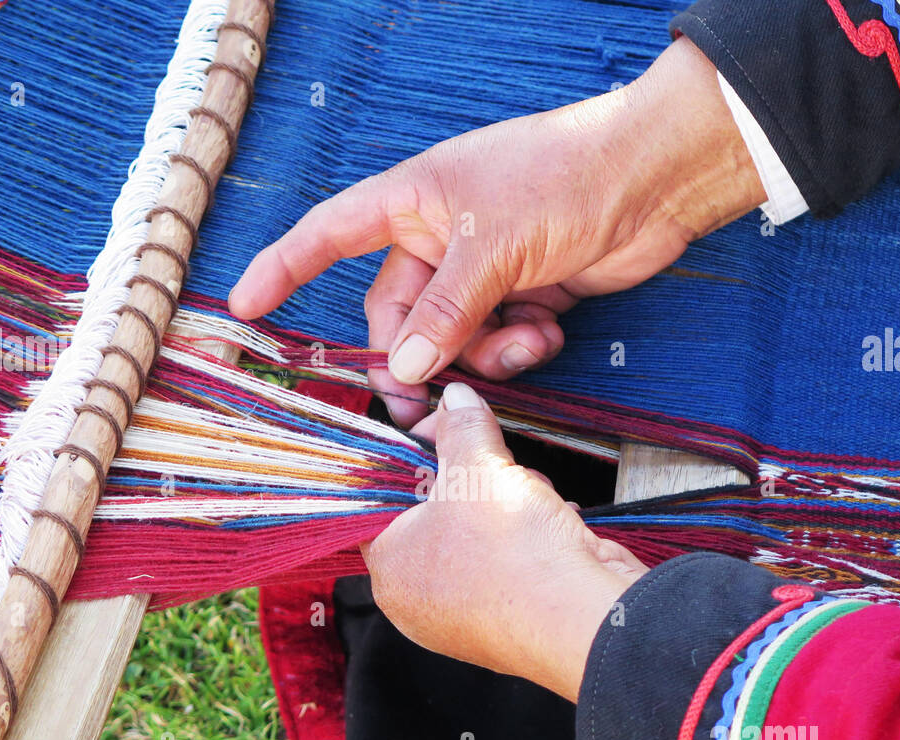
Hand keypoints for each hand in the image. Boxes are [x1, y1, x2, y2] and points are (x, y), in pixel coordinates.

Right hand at [229, 37, 763, 424]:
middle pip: (399, 316)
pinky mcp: (523, 295)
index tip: (245, 305)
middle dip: (415, 356)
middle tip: (424, 403)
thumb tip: (403, 371)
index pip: (329, 236)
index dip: (284, 269)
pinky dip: (516, 348)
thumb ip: (442, 313)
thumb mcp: (490, 245)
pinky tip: (548, 329)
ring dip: (479, 354)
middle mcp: (440, 238)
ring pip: (451, 339)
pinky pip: (495, 342)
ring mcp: (483, 270)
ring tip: (521, 338)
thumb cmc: (565, 176)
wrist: (654, 179)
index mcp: (412, 203)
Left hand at [360, 383, 648, 701]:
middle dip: (468, 479)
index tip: (434, 433)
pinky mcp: (513, 616)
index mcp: (391, 570)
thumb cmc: (514, 553)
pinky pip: (511, 561)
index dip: (409, 460)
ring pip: (477, 536)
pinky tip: (551, 518)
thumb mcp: (479, 468)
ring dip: (506, 502)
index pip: (380, 504)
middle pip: (433, 516)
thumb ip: (461, 428)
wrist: (586, 616)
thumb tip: (455, 399)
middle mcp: (420, 601)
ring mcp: (467, 614)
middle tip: (487, 458)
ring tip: (528, 490)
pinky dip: (531, 533)